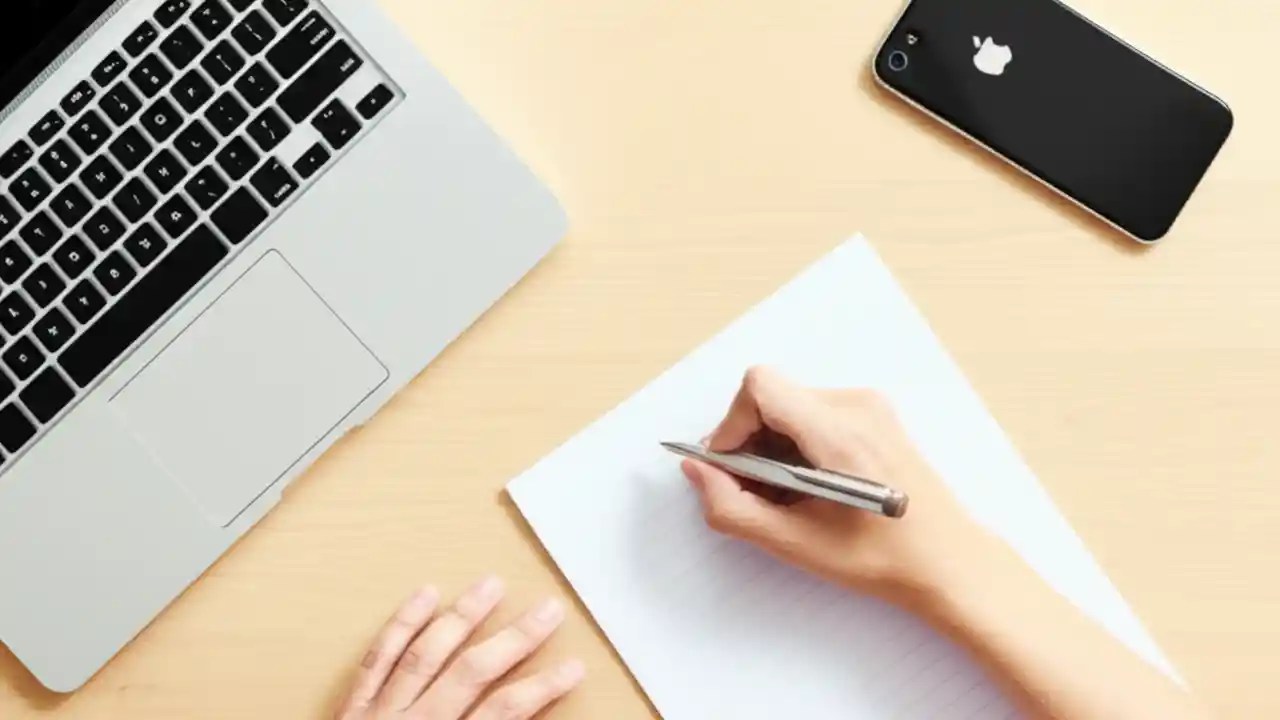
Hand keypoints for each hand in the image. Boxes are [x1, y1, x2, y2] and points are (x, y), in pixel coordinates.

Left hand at [336, 576, 584, 719]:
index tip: (572, 668)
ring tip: (491, 585)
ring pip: (426, 653)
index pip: (504, 712)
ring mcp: (380, 714)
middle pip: (472, 672)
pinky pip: (377, 659)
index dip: (542, 688)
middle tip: (548, 610)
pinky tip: (424, 595)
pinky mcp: (352, 709)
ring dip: (462, 616)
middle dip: (514, 638)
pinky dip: (401, 625)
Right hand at [681, 367, 1001, 608]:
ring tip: (785, 495)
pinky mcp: (874, 415)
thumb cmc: (883, 559)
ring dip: (772, 444)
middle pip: (772, 395)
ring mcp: (870, 406)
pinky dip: (796, 443)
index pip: (761, 386)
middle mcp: (857, 406)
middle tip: (756, 491)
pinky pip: (814, 411)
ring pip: (790, 404)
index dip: (732, 423)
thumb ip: (733, 506)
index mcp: (840, 434)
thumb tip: (697, 470)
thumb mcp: (795, 544)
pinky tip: (807, 486)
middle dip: (750, 440)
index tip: (730, 464)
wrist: (949, 562)